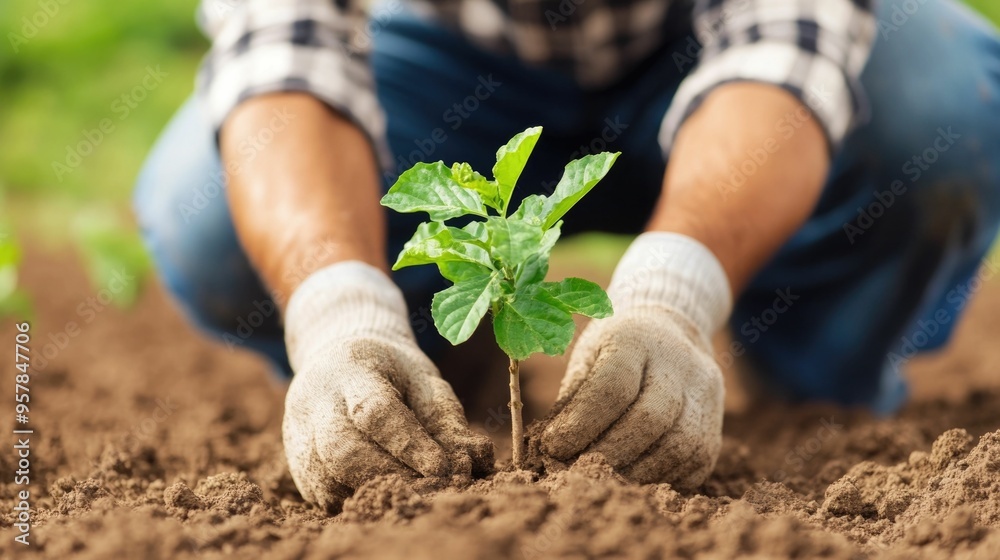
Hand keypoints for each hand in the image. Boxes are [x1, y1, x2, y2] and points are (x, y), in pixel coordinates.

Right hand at [283, 262, 493, 510]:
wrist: (339, 356)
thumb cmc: (392, 371)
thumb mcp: (423, 379)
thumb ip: (446, 418)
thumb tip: (476, 461)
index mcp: (351, 369)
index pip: (376, 412)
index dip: (410, 445)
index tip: (444, 468)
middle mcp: (314, 399)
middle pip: (341, 449)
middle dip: (390, 475)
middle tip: (430, 488)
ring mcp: (298, 431)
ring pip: (325, 476)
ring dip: (371, 493)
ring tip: (411, 495)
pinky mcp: (295, 459)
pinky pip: (319, 492)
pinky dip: (353, 501)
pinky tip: (383, 496)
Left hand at [540, 233, 730, 489]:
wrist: (669, 331)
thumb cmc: (614, 350)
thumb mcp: (587, 357)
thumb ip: (572, 399)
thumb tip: (553, 451)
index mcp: (636, 338)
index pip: (614, 386)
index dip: (582, 423)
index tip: (553, 447)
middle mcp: (680, 362)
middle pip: (651, 419)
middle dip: (609, 453)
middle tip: (578, 471)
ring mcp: (705, 393)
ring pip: (678, 446)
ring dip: (636, 473)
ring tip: (603, 479)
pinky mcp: (717, 424)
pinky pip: (695, 462)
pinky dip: (661, 478)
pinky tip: (634, 478)